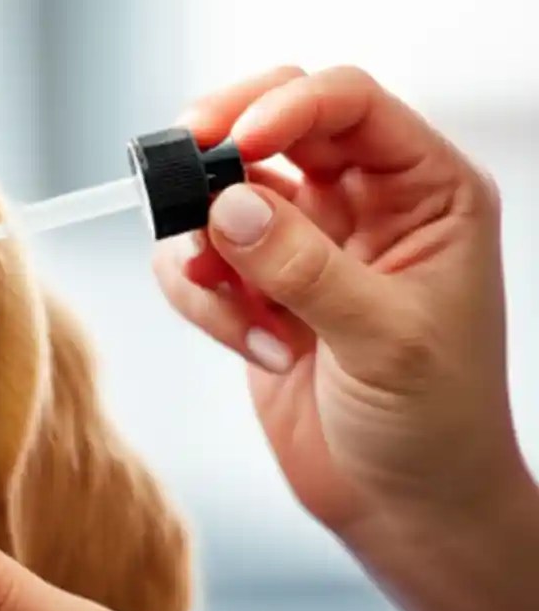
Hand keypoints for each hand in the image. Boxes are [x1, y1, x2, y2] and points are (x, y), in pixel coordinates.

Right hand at [154, 65, 538, 610]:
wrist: (404, 507)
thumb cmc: (435, 423)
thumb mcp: (383, 340)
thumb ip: (304, 267)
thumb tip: (226, 204)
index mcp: (424, 191)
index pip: (349, 103)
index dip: (288, 106)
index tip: (236, 144)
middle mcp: (362, 203)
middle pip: (273, 124)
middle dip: (221, 145)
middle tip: (176, 168)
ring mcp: (304, 244)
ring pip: (222, 192)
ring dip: (206, 242)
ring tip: (237, 309)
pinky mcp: (257, 288)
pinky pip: (198, 260)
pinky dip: (200, 296)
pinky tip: (250, 344)